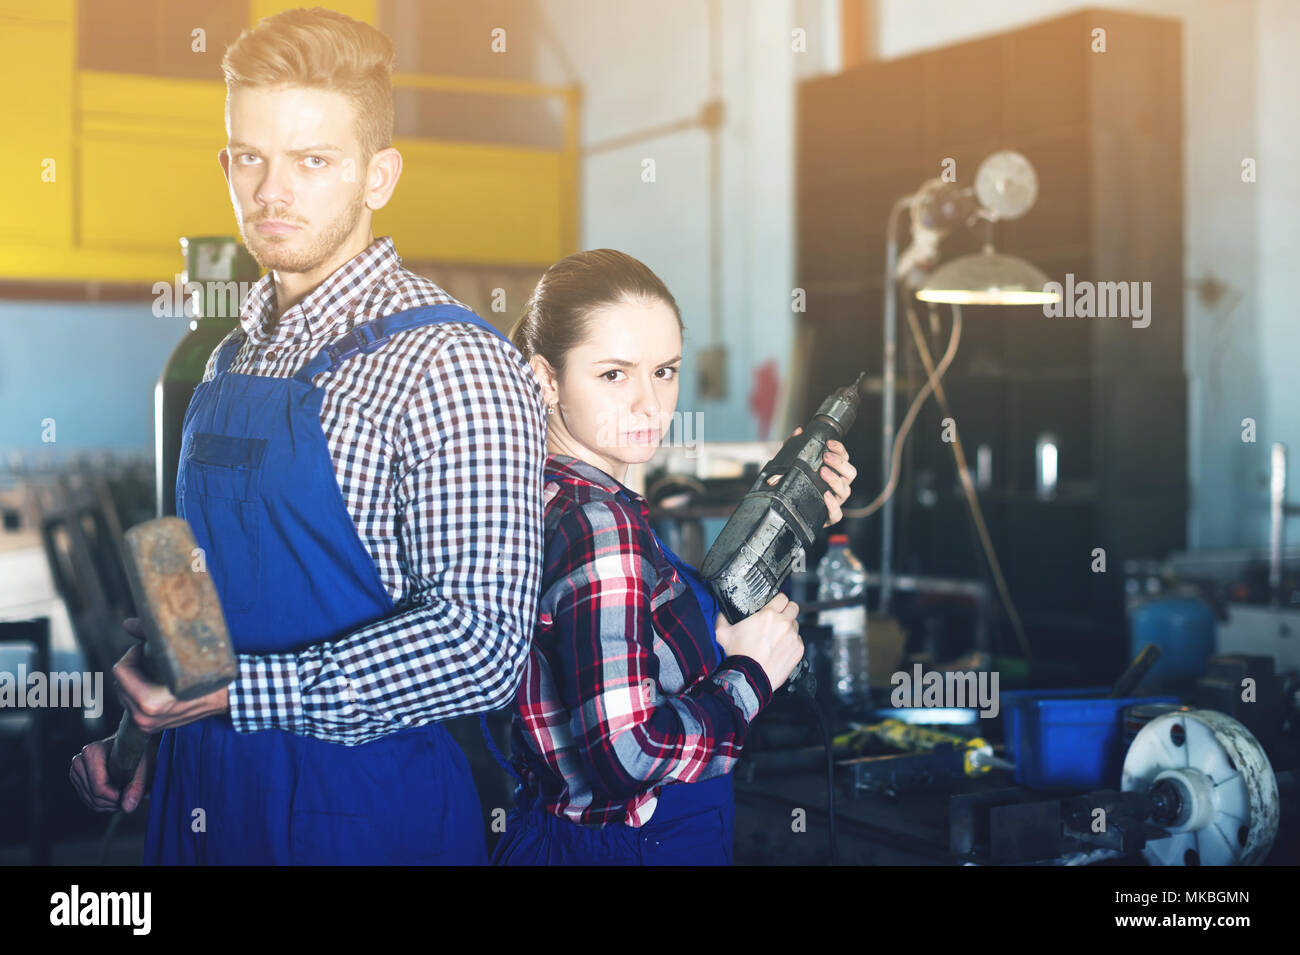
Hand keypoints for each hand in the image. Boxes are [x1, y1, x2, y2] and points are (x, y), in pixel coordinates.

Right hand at [69, 734, 152, 812]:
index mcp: (91, 753)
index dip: (116, 797)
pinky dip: (104, 804)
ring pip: (91, 801)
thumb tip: (128, 807)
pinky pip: (88, 801)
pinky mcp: (77, 780)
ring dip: (110, 804)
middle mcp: (79, 761)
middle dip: (114, 802)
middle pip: (94, 796)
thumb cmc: (136, 752)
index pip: (99, 788)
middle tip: (131, 795)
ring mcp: (76, 772)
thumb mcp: (142, 767)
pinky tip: (117, 795)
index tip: (131, 794)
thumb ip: (136, 787)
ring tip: (126, 794)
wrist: (130, 745)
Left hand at [112, 617, 229, 734]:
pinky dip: (138, 691)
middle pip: (119, 683)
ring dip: (134, 679)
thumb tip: (125, 623)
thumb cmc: (206, 676)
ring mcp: (146, 725)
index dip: (132, 654)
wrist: (225, 698)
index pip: (121, 672)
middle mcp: (144, 717)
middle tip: (152, 656)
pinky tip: (153, 682)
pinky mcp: (150, 727)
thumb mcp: (181, 654)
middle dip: (132, 667)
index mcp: (149, 702)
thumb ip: (149, 636)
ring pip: (124, 694)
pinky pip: (133, 704)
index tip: (146, 647)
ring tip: (154, 669)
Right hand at [715, 592, 804, 689]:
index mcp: (768, 615)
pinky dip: (791, 643)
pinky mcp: (798, 650)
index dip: (778, 600)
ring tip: (777, 638)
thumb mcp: (723, 633)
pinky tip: (780, 649)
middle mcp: (783, 624)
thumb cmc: (737, 656)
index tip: (775, 604)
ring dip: (788, 628)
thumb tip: (722, 611)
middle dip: (786, 611)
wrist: (749, 678)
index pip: (782, 597)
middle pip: (793, 608)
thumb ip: (723, 617)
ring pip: (795, 625)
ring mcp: (793, 637)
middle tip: (778, 618)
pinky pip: (798, 641)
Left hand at [789, 428, 857, 526]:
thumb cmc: (798, 484)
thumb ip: (794, 446)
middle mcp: (839, 486)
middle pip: (850, 473)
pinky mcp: (830, 516)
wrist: (791, 509)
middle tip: (826, 457)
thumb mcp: (794, 463)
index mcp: (835, 472)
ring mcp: (836, 501)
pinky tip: (825, 496)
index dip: (840, 449)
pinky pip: (837, 513)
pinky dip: (833, 505)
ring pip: (845, 490)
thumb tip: (798, 432)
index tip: (830, 443)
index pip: (845, 458)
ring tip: (823, 472)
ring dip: (835, 480)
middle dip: (840, 463)